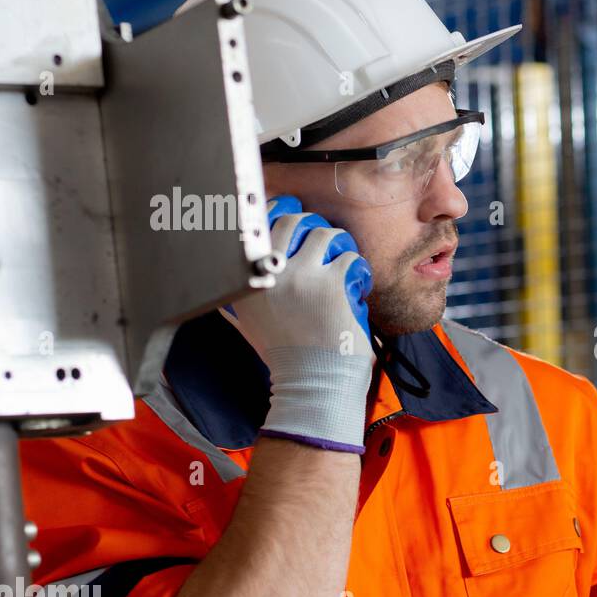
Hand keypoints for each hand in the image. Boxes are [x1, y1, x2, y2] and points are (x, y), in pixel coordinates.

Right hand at [221, 195, 374, 452]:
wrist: (312, 385)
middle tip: (321, 239)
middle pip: (288, 220)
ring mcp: (301, 276)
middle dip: (308, 223)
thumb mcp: (251, 323)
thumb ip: (245, 294)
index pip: (252, 228)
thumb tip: (239, 268)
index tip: (286, 211)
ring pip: (322, 233)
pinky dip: (357, 266)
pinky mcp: (332, 284)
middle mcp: (269, 272)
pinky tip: (357, 285)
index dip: (272, 213)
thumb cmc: (287, 357)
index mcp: (245, 280)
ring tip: (342, 260)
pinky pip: (349, 257)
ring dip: (337, 242)